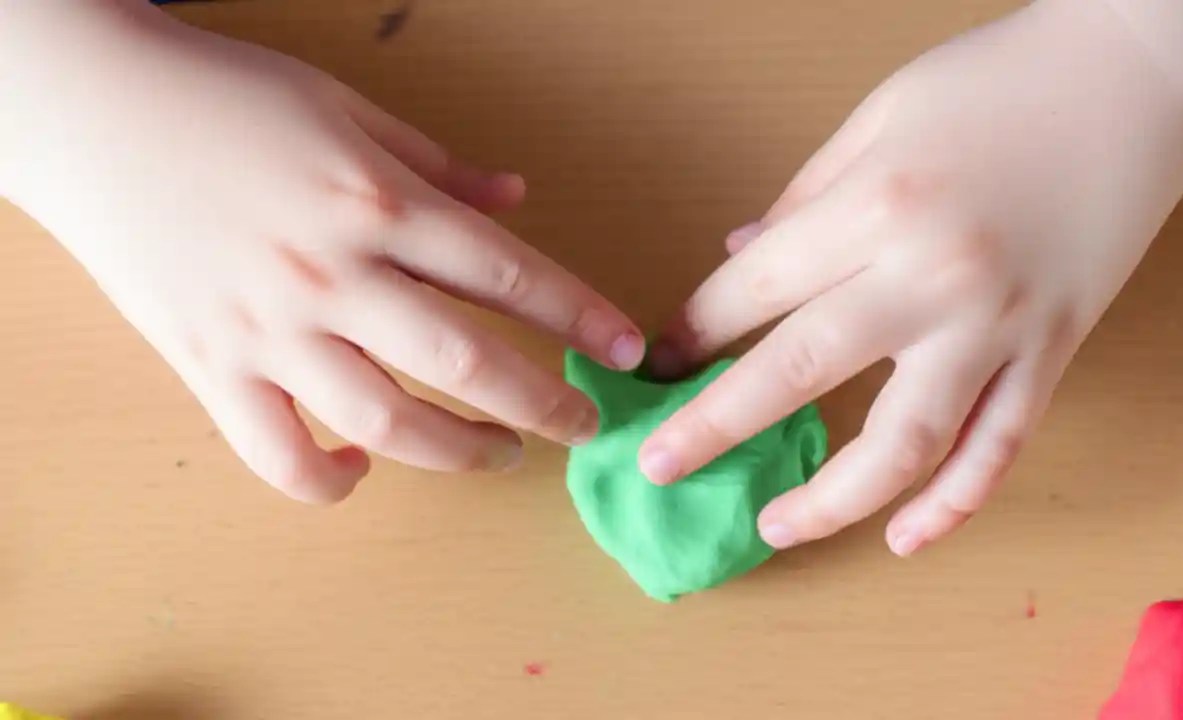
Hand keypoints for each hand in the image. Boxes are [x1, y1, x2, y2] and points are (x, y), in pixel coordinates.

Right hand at [2, 3, 642, 502]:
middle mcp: (334, 273)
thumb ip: (439, 164)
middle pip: (468, 363)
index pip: (508, 274)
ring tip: (499, 453)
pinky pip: (277, 454)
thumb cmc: (224, 97)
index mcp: (378, 201)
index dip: (579, 317)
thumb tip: (518, 195)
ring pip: (386, 423)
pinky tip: (358, 470)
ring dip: (460, 452)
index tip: (625, 350)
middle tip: (582, 426)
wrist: (91, 109)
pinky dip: (327, 479)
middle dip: (544, 404)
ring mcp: (271, 329)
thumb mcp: (347, 110)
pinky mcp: (211, 366)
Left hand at [638, 0, 1182, 553]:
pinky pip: (1000, 446)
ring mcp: (997, 324)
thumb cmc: (998, 79)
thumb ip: (802, 200)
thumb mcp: (878, 118)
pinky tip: (906, 536)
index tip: (659, 362)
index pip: (754, 291)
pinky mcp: (1053, 350)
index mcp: (874, 206)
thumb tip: (738, 260)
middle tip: (660, 465)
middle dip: (716, 426)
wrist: (1139, 71)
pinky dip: (954, 503)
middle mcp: (930, 277)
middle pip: (800, 372)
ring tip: (774, 526)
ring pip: (905, 444)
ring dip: (832, 501)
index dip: (693, 330)